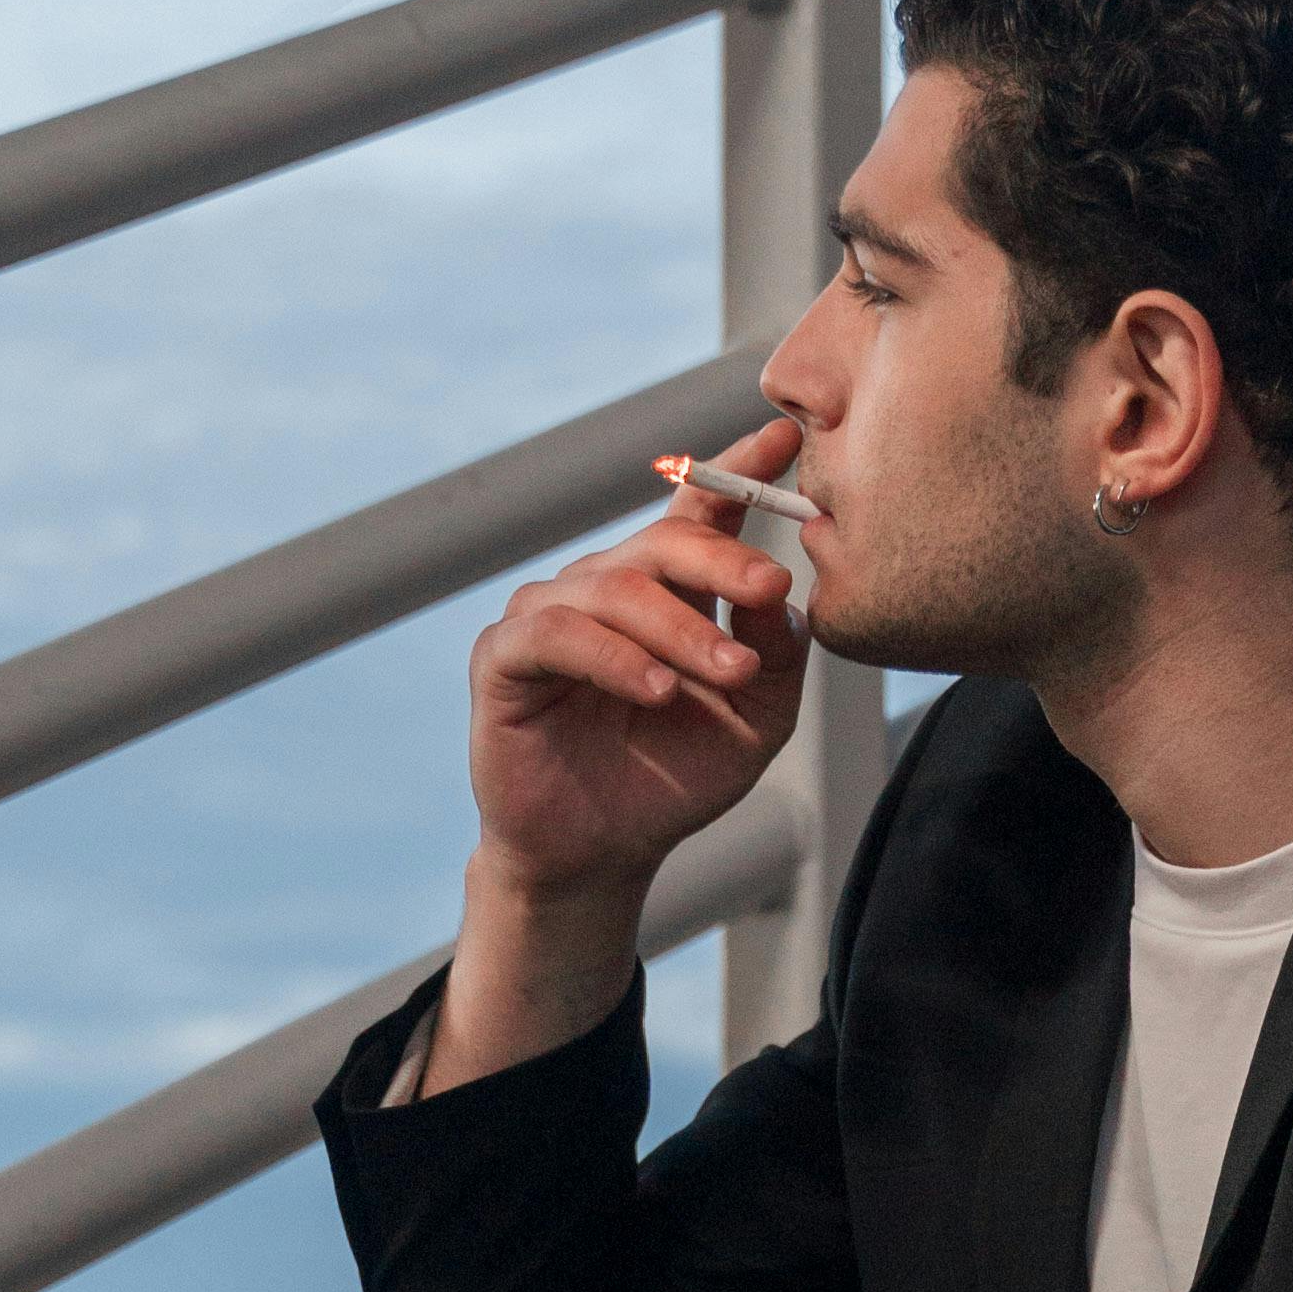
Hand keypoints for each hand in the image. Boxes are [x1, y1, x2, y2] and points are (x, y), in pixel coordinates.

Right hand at [420, 424, 821, 1096]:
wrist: (601, 855)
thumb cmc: (673, 779)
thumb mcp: (753, 717)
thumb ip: (774, 651)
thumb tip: (783, 589)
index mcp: (664, 589)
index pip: (701, 510)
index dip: (740, 470)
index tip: (788, 436)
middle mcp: (603, 586)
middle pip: (665, 542)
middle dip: (724, 562)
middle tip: (771, 589)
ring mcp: (548, 614)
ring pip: (617, 589)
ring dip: (681, 631)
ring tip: (726, 675)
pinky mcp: (504, 658)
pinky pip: (558, 635)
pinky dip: (613, 658)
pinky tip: (657, 690)